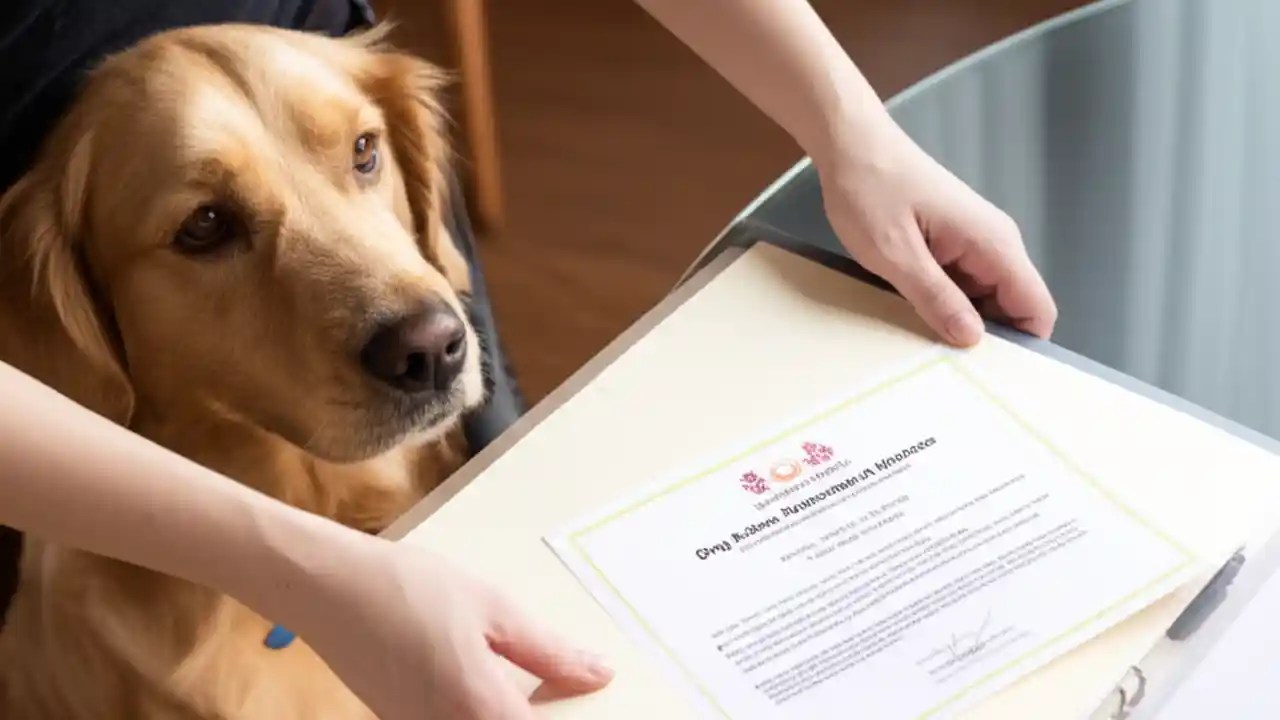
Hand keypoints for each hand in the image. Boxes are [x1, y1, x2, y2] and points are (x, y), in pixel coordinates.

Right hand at [296, 537, 612, 718]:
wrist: (327, 587)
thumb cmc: (410, 588)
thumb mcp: (492, 609)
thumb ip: (549, 651)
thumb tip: (599, 674)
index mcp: (480, 708)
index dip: (569, 716)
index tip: (587, 698)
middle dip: (536, 714)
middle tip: (556, 685)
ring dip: (507, 712)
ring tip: (528, 683)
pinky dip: (475, 710)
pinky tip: (484, 680)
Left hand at [813, 120, 1056, 346]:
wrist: (849, 143)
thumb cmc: (869, 188)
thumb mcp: (895, 254)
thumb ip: (936, 298)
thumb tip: (972, 339)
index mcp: (993, 243)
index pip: (1037, 307)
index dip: (1023, 346)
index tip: (991, 374)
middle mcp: (993, 242)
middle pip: (1012, 308)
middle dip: (985, 339)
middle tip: (943, 364)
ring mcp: (972, 242)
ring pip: (983, 299)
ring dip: (957, 321)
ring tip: (920, 340)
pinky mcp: (950, 243)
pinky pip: (959, 285)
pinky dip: (941, 303)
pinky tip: (911, 313)